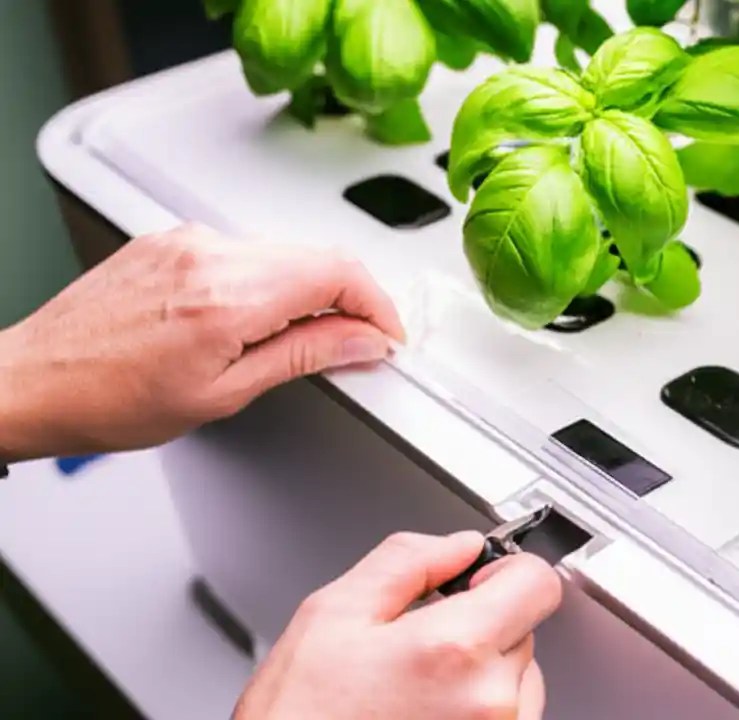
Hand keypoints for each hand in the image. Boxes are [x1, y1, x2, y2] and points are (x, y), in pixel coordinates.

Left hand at [0, 222, 404, 459]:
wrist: (34, 381)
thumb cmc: (109, 399)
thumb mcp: (224, 394)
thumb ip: (304, 356)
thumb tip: (360, 341)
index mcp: (227, 297)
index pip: (338, 273)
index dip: (378, 305)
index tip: (385, 335)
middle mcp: (209, 254)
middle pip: (318, 256)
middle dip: (352, 298)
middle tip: (362, 341)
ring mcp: (188, 241)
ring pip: (285, 251)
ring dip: (312, 288)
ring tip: (310, 335)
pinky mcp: (172, 239)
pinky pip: (246, 249)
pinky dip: (271, 279)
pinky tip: (260, 315)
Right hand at [234, 531, 562, 719]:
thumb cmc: (298, 718)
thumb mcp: (332, 615)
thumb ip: (407, 561)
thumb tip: (459, 546)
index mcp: (455, 650)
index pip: (538, 582)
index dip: (504, 570)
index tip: (477, 579)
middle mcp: (491, 701)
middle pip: (524, 627)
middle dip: (479, 624)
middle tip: (416, 647)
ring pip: (518, 676)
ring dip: (480, 671)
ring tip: (415, 690)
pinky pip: (510, 716)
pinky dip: (477, 709)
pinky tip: (425, 714)